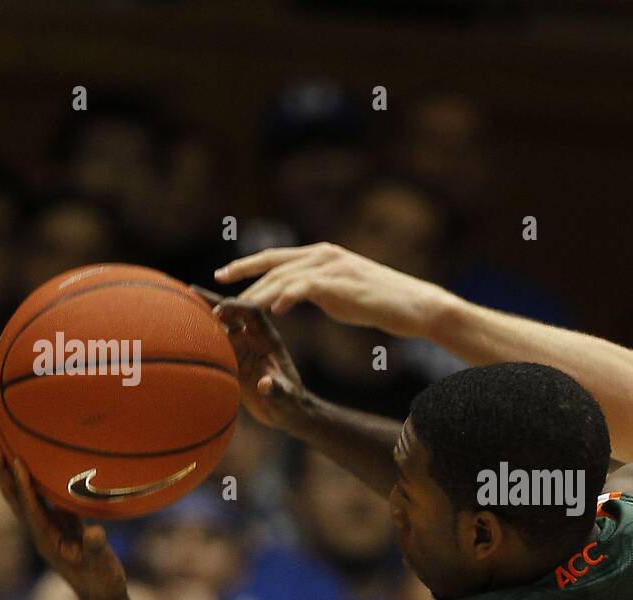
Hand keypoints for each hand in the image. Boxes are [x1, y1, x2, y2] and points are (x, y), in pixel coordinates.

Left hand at [0, 436, 127, 599]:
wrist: (102, 597)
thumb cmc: (102, 583)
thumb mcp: (101, 568)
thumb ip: (97, 550)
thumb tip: (96, 533)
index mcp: (47, 540)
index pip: (30, 508)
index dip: (24, 485)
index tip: (19, 460)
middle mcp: (41, 531)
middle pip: (15, 496)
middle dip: (4, 470)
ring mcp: (50, 527)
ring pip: (25, 495)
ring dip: (14, 470)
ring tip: (8, 442)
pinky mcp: (62, 525)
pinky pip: (44, 498)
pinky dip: (37, 479)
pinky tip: (40, 461)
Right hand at [193, 287, 310, 434]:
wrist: (287, 410)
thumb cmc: (290, 402)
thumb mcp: (285, 397)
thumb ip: (277, 389)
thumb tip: (265, 384)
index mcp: (268, 339)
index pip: (252, 312)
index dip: (236, 308)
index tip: (218, 312)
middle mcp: (253, 338)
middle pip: (232, 312)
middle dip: (213, 302)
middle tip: (189, 293)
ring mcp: (242, 347)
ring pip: (221, 324)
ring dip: (203, 314)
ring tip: (178, 303)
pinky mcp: (233, 358)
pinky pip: (215, 341)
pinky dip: (200, 334)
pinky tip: (182, 329)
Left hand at [213, 243, 456, 338]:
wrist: (416, 306)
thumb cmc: (382, 304)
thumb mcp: (342, 295)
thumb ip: (317, 292)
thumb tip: (294, 299)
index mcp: (321, 256)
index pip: (275, 258)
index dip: (245, 266)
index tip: (221, 277)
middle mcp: (323, 255)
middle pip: (271, 265)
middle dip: (241, 282)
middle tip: (217, 301)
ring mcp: (332, 266)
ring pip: (283, 276)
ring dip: (256, 295)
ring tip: (236, 311)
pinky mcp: (341, 282)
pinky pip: (305, 287)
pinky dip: (287, 296)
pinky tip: (274, 310)